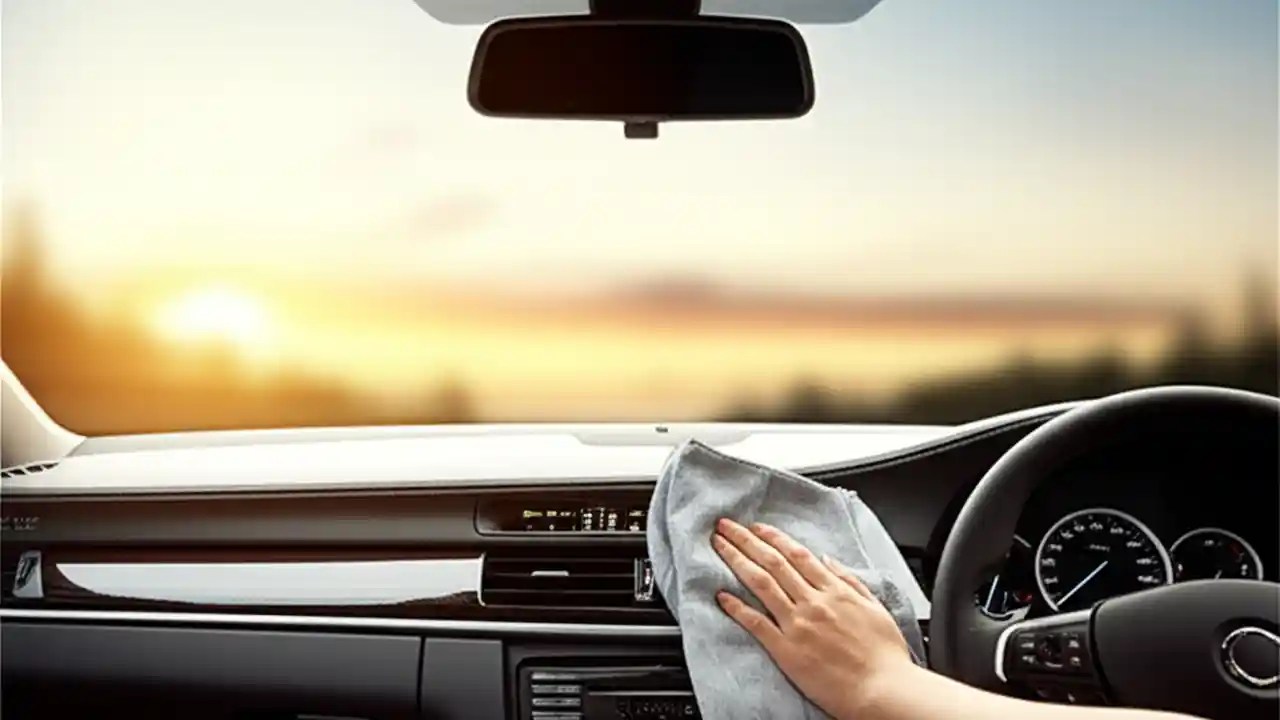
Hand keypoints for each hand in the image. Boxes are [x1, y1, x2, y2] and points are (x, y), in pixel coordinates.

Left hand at [711, 518, 916, 719]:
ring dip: (736, 561)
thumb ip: (850, 581)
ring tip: (719, 546)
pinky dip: (737, 607)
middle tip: (726, 526)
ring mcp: (798, 625)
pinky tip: (721, 596)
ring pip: (761, 584)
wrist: (883, 690)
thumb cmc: (885, 655)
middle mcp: (813, 602)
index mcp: (835, 591)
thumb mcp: (875, 608)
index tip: (756, 527)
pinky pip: (756, 624)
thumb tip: (827, 560)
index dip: (773, 537)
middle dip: (746, 540)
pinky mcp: (787, 650)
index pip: (797, 554)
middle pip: (773, 562)